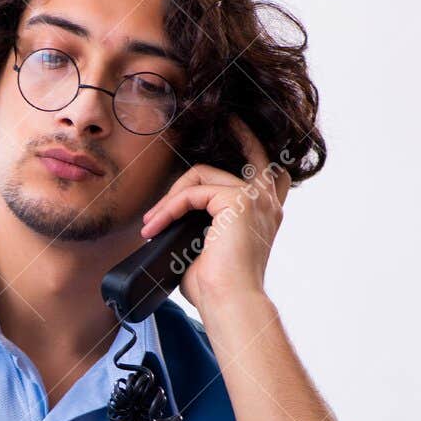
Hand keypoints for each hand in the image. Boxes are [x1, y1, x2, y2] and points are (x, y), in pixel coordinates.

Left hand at [138, 116, 289, 317]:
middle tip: (226, 117)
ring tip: (152, 223)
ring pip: (203, 175)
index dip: (254, 145)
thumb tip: (167, 224)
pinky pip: (193, 192)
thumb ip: (198, 226)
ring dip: (171, 198)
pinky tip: (155, 226)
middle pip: (248, 155)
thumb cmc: (218, 288)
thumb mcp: (205, 250)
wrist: (230, 302)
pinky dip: (169, 207)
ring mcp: (255, 199)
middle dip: (239, 131)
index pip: (267, 171)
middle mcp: (267, 202)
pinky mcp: (238, 200)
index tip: (238, 125)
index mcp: (265, 214)